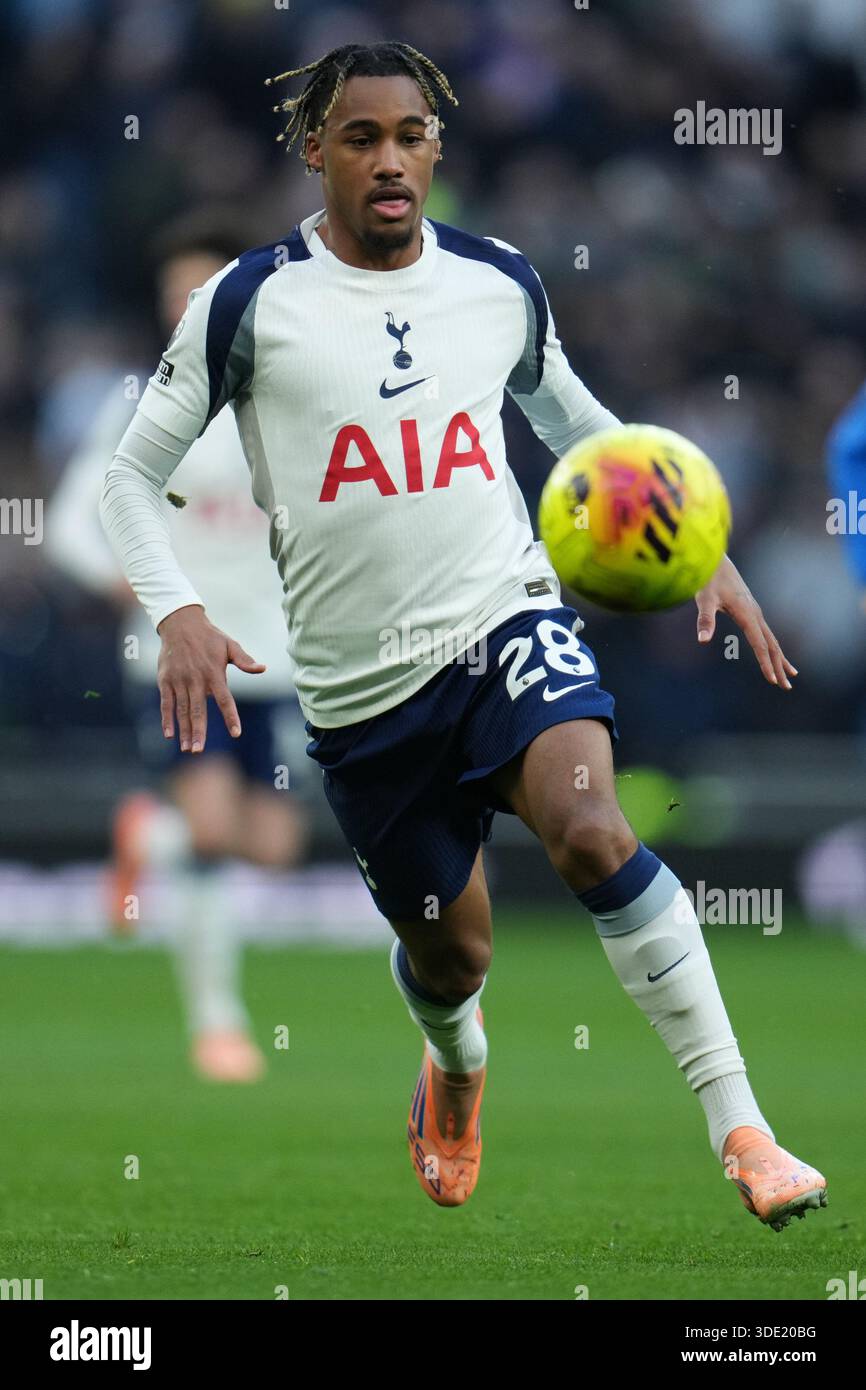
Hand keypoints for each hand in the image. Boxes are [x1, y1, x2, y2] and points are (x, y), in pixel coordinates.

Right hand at [156, 605, 265, 751]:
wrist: (180, 623)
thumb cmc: (209, 636)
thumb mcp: (229, 645)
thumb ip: (245, 660)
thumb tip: (262, 669)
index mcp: (214, 673)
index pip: (224, 700)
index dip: (230, 717)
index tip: (236, 733)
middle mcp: (196, 679)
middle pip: (198, 710)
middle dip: (198, 731)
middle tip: (198, 751)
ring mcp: (179, 680)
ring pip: (182, 710)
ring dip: (184, 730)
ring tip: (187, 748)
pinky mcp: (165, 680)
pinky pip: (166, 702)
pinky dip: (166, 718)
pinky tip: (169, 734)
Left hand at [694, 555, 796, 689]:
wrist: (716, 561)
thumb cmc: (709, 579)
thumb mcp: (704, 599)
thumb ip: (705, 619)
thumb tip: (702, 640)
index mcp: (747, 614)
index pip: (759, 644)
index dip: (766, 663)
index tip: (771, 680)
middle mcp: (756, 614)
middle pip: (771, 645)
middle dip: (779, 667)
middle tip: (786, 687)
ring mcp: (755, 613)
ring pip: (772, 640)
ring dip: (780, 659)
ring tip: (791, 676)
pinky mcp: (751, 612)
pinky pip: (766, 633)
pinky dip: (773, 647)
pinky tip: (775, 654)